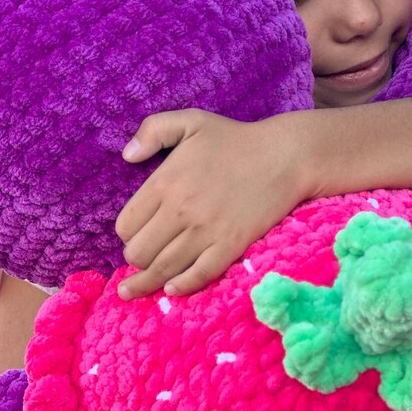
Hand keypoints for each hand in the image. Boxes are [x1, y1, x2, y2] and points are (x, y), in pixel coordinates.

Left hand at [115, 109, 307, 298]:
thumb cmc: (235, 139)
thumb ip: (153, 130)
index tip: (135, 234)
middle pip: (139, 253)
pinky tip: (171, 289)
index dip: (126, 234)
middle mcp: (181, 211)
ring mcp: (206, 232)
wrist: (284, 156)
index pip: (126, 225)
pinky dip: (181, 286)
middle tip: (142, 257)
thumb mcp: (190, 121)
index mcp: (165, 182)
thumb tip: (127, 155)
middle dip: (135, 258)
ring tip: (134, 289)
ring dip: (148, 281)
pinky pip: (198, 275)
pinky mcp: (230, 246)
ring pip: (163, 270)